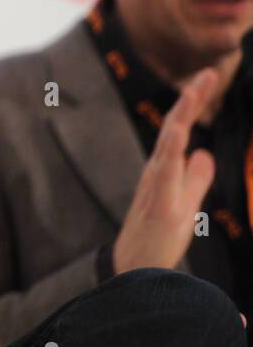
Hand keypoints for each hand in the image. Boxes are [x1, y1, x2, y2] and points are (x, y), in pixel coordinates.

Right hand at [112, 69, 217, 274]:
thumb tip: (205, 155)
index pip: (179, 132)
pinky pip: (164, 169)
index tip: (208, 80)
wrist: (137, 273)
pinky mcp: (158, 202)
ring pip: (169, 141)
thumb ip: (196, 180)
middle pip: (173, 128)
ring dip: (183, 113)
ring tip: (197, 89)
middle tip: (208, 74)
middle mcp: (157, 172)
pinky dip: (172, 146)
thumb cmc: (158, 241)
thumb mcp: (186, 207)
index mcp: (164, 172)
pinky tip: (180, 129)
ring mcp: (156, 185)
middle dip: (190, 100)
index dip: (192, 107)